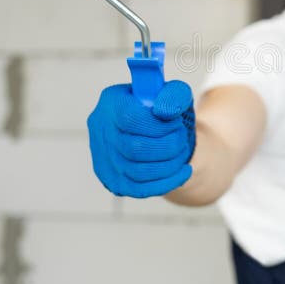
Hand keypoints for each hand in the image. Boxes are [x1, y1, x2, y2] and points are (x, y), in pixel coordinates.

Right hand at [86, 80, 195, 197]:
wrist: (159, 134)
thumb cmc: (165, 111)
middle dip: (168, 145)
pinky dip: (167, 182)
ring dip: (170, 163)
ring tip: (181, 151)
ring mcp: (104, 158)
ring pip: (138, 171)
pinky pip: (140, 189)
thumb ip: (174, 95)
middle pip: (135, 148)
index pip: (131, 119)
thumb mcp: (175, 94)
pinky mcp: (113, 181)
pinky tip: (183, 171)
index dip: (159, 125)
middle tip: (181, 138)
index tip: (176, 123)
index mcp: (112, 102)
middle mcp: (101, 130)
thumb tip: (165, 111)